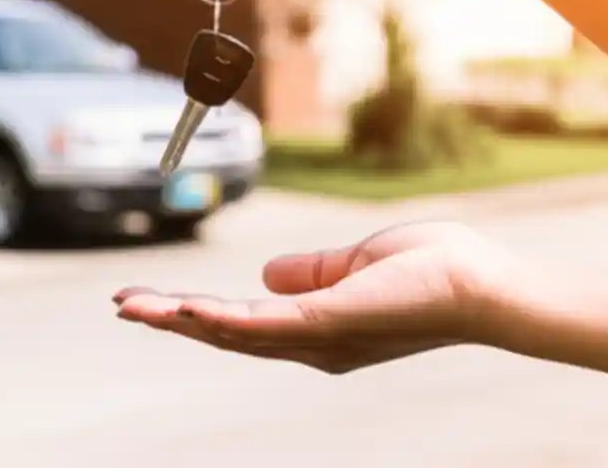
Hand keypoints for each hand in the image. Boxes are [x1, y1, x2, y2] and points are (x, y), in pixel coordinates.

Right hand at [113, 221, 532, 373]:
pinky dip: (222, 319)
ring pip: (236, 332)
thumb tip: (267, 274)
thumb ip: (312, 272)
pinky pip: (267, 323)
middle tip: (122, 305)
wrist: (485, 284)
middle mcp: (312, 343)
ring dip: (180, 320)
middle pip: (226, 334)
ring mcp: (320, 336)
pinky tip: (187, 310)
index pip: (241, 322)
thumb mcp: (357, 264)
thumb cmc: (435, 271)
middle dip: (171, 321)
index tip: (151, 300)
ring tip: (134, 307)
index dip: (193, 313)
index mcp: (315, 327)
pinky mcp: (332, 322)